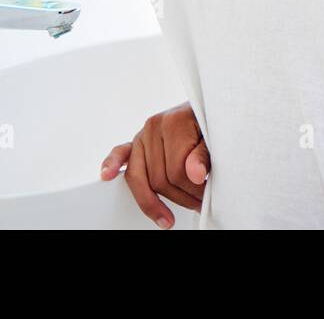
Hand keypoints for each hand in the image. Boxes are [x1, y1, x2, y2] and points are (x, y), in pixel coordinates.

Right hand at [99, 102, 211, 228]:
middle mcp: (153, 126)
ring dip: (153, 201)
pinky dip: (112, 165)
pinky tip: (108, 175)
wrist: (208, 107)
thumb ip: (205, 156)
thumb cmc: (212, 123)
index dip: (193, 190)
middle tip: (198, 204)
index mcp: (174, 122)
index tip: (206, 197)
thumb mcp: (216, 138)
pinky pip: (120, 154)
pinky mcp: (135, 142)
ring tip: (167, 217)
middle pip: (158, 178)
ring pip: (139, 177)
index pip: (177, 172)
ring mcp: (142, 134)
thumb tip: (194, 175)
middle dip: (180, 198)